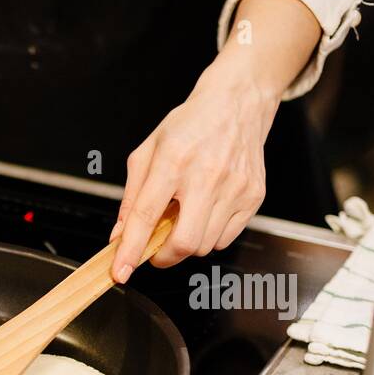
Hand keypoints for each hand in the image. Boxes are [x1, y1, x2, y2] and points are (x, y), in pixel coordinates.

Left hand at [110, 61, 276, 281]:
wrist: (237, 103)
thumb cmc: (190, 126)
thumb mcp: (148, 152)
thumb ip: (131, 197)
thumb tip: (119, 236)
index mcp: (174, 161)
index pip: (147, 216)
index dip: (131, 250)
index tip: (121, 271)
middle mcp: (208, 175)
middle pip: (184, 242)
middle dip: (164, 256)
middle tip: (155, 249)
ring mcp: (235, 187)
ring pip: (205, 245)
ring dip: (186, 244)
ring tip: (183, 219)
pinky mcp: (254, 195)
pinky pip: (226, 238)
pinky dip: (209, 237)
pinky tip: (204, 214)